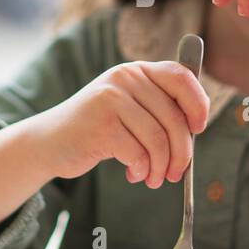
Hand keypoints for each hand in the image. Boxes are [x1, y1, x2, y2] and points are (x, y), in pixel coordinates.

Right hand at [33, 61, 209, 188]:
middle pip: (174, 118)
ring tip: (153, 178)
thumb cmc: (98, 129)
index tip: (198, 129)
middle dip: (181, 153)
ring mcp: (110, 99)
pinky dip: (141, 170)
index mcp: (137, 71)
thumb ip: (158, 110)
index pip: (181, 76)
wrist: (50, 142)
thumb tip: (195, 133)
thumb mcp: (128, 108)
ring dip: (160, 167)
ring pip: (158, 140)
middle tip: (176, 174)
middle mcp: (124, 78)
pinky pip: (138, 154)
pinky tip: (133, 174)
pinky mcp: (101, 125)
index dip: (198, 103)